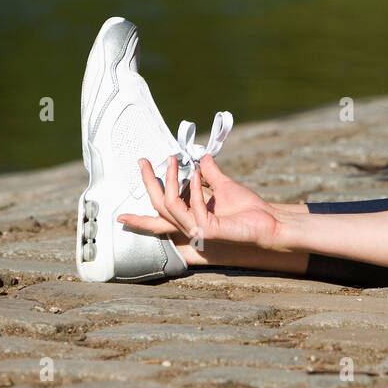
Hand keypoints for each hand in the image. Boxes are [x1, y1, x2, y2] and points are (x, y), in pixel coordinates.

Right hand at [119, 154, 285, 254]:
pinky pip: (193, 206)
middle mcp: (189, 227)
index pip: (159, 220)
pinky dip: (195, 188)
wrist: (267, 221)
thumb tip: (203, 158)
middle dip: (149, 184)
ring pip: (170, 205)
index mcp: (189, 219)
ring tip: (174, 160)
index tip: (119, 215)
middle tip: (143, 162)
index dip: (139, 219)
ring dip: (170, 180)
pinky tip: (198, 172)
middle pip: (158, 207)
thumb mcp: (225, 187)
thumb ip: (211, 174)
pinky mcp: (208, 230)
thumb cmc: (247, 208)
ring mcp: (197, 230)